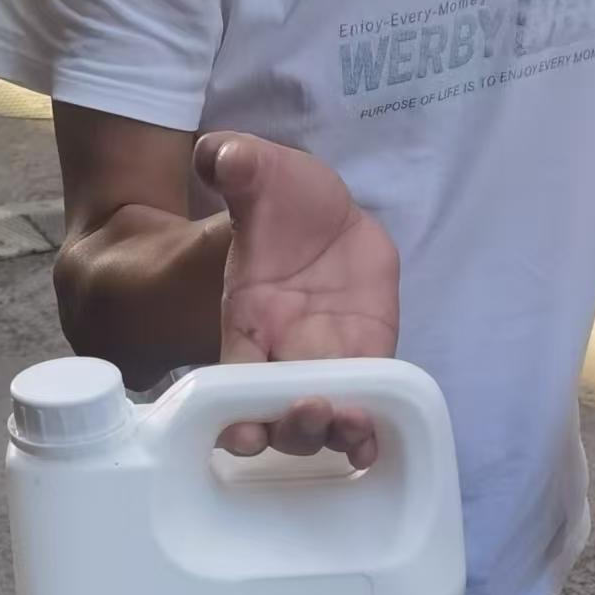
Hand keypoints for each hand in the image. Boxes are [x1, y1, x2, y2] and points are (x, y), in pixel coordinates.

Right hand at [194, 132, 399, 468]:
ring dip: (333, 432)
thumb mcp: (262, 171)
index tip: (241, 432)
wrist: (323, 213)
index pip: (233, 379)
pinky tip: (373, 441)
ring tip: (351, 425)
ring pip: (323, 420)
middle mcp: (282, 355)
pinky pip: (365, 405)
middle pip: (279, 414)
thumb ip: (238, 164)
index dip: (235, 412)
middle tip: (312, 408)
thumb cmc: (282, 198)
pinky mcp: (366, 361)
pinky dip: (366, 430)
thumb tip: (220, 153)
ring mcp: (326, 364)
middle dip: (293, 424)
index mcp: (247, 321)